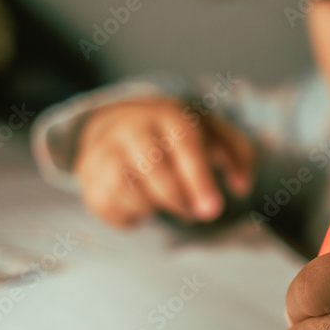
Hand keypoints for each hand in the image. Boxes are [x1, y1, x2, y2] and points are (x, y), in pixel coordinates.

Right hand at [73, 97, 255, 227]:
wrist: (120, 119)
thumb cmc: (178, 134)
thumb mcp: (214, 133)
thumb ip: (239, 155)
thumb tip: (241, 186)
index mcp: (168, 115)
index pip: (184, 144)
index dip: (199, 180)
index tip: (212, 211)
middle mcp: (131, 128)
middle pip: (153, 170)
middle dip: (178, 200)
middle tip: (194, 212)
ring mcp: (103, 151)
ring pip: (126, 190)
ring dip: (152, 207)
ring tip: (163, 199)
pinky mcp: (87, 175)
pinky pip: (106, 206)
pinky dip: (128, 215)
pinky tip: (141, 203)